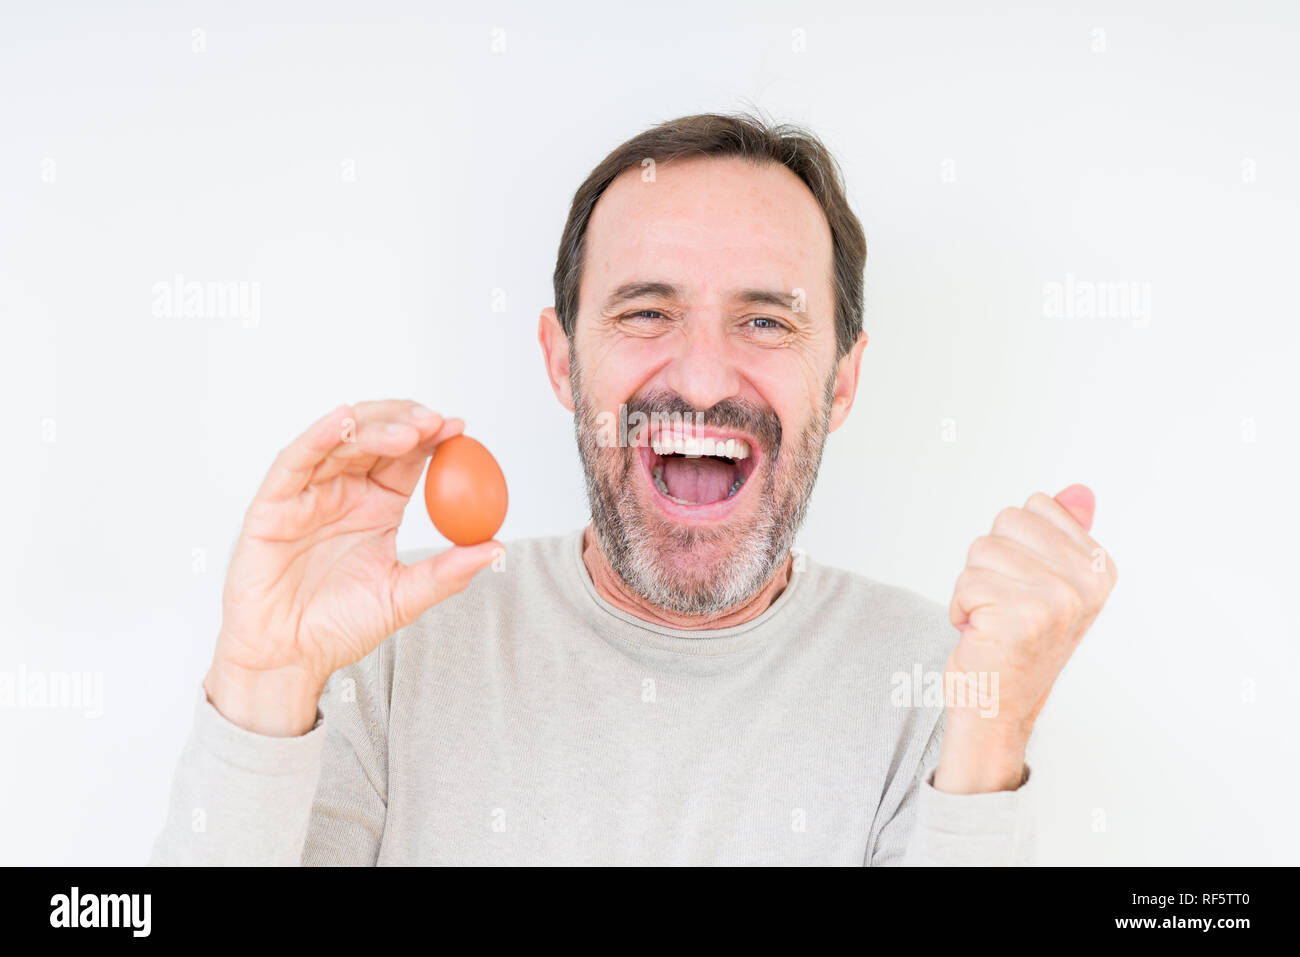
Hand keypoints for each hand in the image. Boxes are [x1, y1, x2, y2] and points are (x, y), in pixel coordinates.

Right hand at [203, 401, 502, 735]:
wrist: (288, 658)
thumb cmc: (339, 627)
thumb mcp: (403, 597)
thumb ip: (447, 572)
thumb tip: (496, 549)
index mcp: (379, 506)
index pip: (409, 458)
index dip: (434, 438)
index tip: (460, 429)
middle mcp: (345, 491)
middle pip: (377, 438)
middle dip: (407, 422)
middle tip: (436, 423)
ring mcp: (309, 494)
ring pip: (341, 442)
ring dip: (375, 428)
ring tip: (407, 430)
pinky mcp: (273, 504)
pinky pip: (295, 462)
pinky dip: (318, 436)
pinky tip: (343, 420)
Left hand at [933, 484, 1116, 792]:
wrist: (997, 704)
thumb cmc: (1016, 641)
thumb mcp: (1048, 581)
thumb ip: (1062, 534)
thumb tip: (1079, 491)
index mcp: (1099, 568)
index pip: (1034, 507)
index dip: (1014, 544)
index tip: (1024, 585)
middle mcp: (1087, 584)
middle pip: (1006, 522)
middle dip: (990, 561)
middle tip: (1003, 604)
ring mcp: (1058, 600)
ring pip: (982, 551)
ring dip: (973, 587)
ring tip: (992, 621)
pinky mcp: (1023, 618)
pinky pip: (966, 583)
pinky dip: (960, 609)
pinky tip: (980, 636)